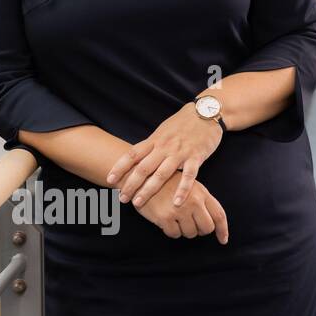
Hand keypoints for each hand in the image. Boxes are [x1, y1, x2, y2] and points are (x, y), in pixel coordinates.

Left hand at [105, 102, 222, 208]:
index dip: (119, 167)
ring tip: (138, 202)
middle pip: (143, 167)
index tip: (109, 180)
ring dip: (148, 189)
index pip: (132, 154)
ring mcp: (180, 152)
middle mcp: (164, 147)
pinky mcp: (196, 157)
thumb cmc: (182, 124)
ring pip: (161, 173)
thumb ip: (151, 145)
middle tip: (121, 198)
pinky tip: (177, 203)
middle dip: (130, 184)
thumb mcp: (162, 131)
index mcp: (155, 140)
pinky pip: (189, 176)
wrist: (206, 112)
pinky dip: (182, 190)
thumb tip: (135, 158)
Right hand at [131, 172, 228, 241]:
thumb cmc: (165, 182)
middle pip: (207, 228)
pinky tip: (166, 221)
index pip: (219, 215)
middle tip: (191, 226)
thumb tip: (211, 220)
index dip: (222, 230)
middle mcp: (193, 202)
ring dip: (184, 231)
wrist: (142, 176)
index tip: (223, 240)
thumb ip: (201, 200)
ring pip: (191, 233)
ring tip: (176, 220)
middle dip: (200, 230)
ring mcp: (180, 210)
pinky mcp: (165, 217)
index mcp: (201, 193)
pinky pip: (175, 234)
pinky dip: (172, 231)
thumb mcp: (188, 185)